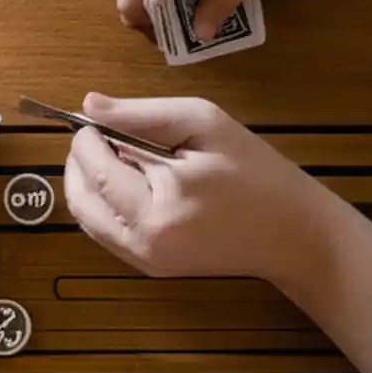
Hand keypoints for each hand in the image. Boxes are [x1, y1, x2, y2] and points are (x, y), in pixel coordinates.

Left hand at [63, 93, 333, 281]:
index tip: (95, 117)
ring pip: (86, 217)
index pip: (95, 170)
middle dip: (79, 160)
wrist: (292, 233)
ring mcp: (144, 262)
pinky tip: (127, 178)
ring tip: (114, 152)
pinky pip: (105, 230)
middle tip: (99, 132)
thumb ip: (140, 115)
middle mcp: (143, 245)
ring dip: (87, 181)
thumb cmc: (256, 172)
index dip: (86, 138)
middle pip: (79, 199)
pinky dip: (102, 201)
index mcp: (158, 212)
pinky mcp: (149, 267)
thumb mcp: (203, 123)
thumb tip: (88, 105)